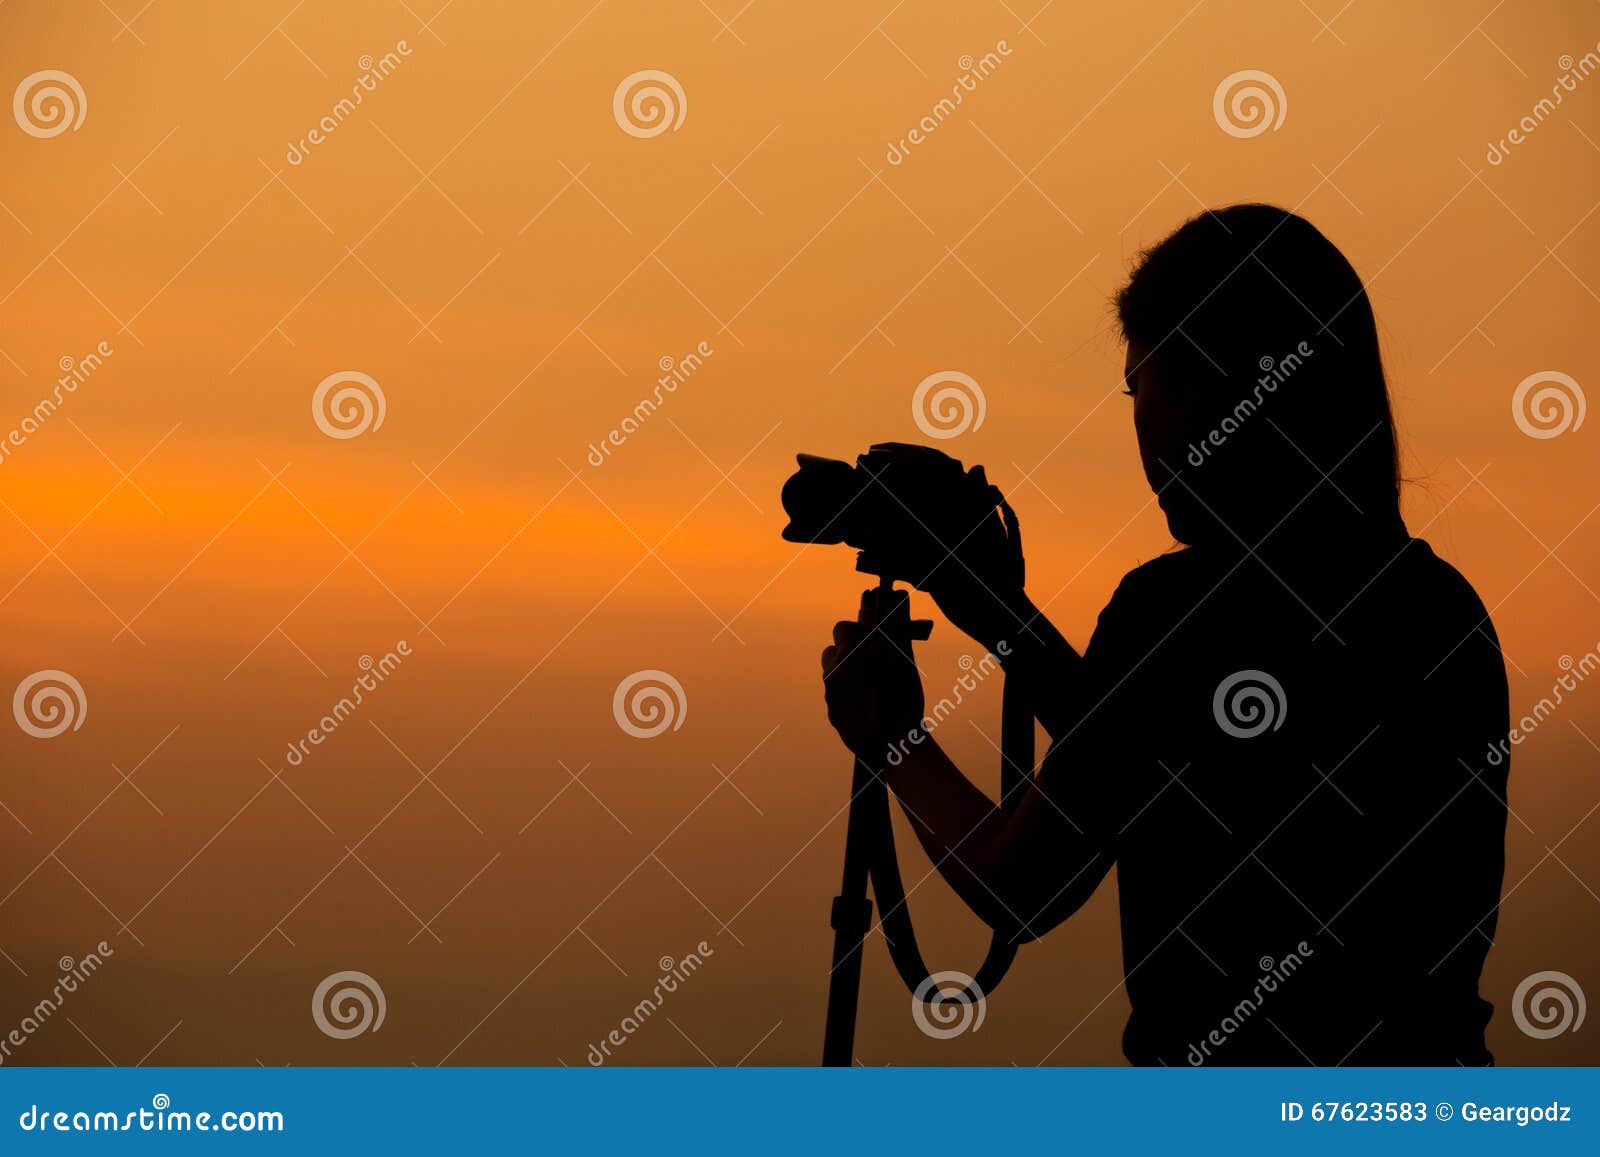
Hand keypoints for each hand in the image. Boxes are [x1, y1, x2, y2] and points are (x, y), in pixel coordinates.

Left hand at [820, 608, 924, 758]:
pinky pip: (837, 694)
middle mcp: (835, 670)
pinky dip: (849, 693)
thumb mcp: (903, 664)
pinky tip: (867, 702)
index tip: (868, 633)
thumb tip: (889, 615)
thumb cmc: (903, 698)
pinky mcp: (832, 712)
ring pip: (833, 672)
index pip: (844, 628)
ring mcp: (831, 693)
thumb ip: (892, 637)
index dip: (858, 629)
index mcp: (851, 653)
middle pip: (833, 649)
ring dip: (847, 670)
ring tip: (870, 680)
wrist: (893, 742)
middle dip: (848, 649)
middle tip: (869, 655)